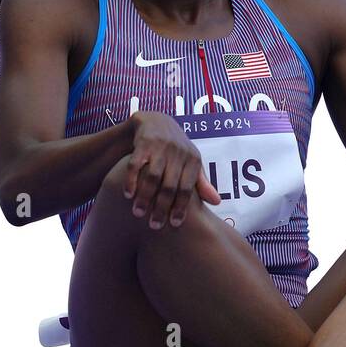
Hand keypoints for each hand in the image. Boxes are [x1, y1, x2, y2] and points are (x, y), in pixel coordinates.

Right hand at [125, 111, 220, 229]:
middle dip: (161, 207)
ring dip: (145, 197)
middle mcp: (178, 153)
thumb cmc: (178, 150)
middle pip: (170, 186)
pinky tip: (128, 195)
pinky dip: (131, 180)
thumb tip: (217, 202)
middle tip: (154, 225)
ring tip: (139, 213)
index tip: (174, 224)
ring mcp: (160, 148)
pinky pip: (136, 164)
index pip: (188, 188)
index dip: (181, 207)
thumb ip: (201, 183)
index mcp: (193, 160)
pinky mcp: (143, 143)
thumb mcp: (192, 163)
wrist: (157, 121)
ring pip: (152, 177)